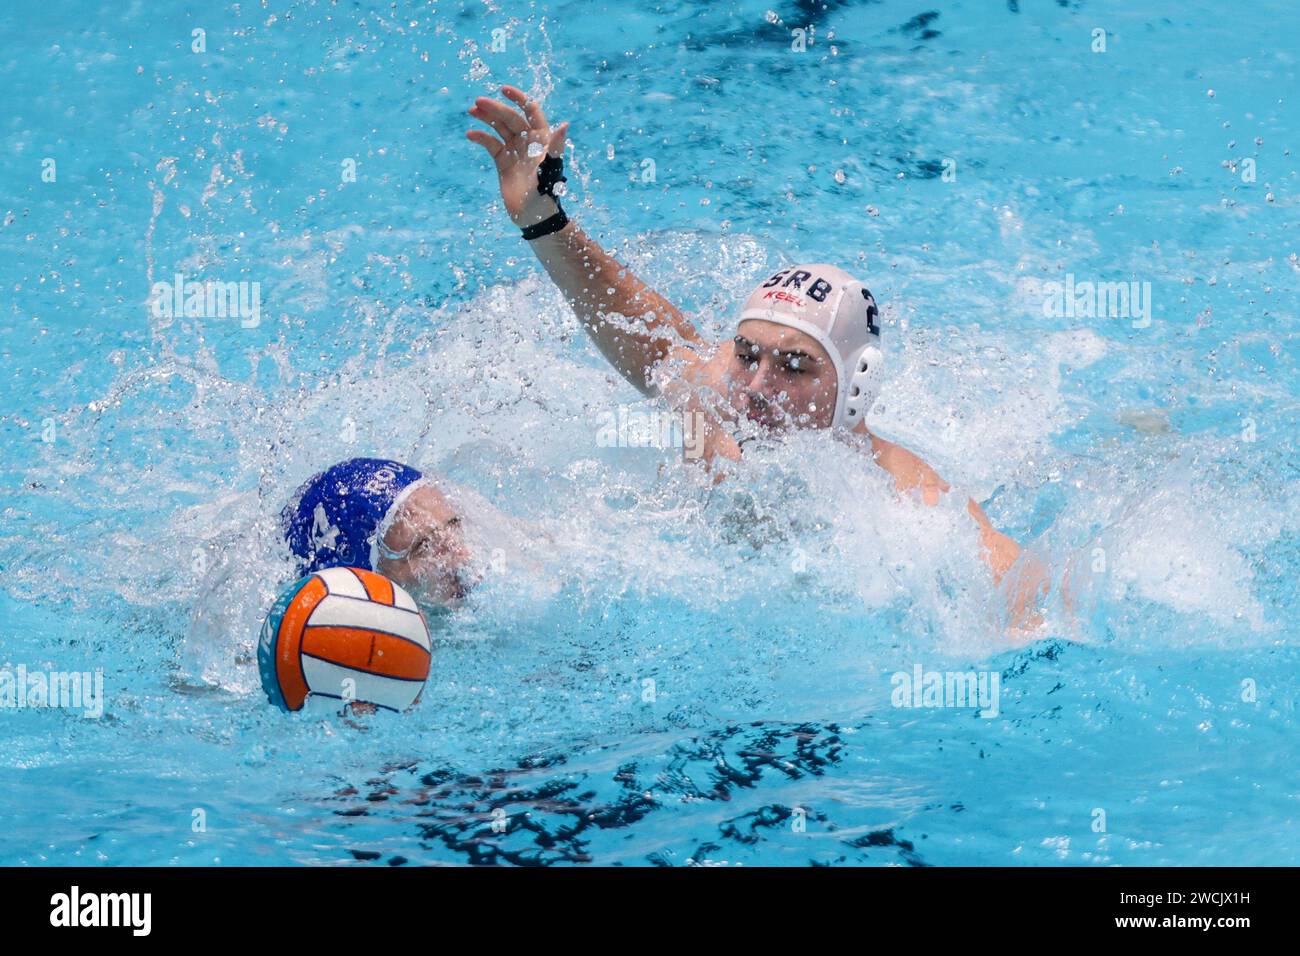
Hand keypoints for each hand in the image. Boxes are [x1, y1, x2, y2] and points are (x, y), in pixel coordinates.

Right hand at [467, 85, 569, 227]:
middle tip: (478, 102)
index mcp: (542, 138)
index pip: (531, 110)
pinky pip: (490, 144)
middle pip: (510, 117)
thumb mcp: (551, 169)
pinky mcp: (502, 162)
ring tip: (472, 111)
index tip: (503, 89)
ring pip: (499, 128)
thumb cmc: (547, 193)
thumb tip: (565, 125)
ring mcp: (514, 150)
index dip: (518, 98)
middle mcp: (528, 141)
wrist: (534, 216)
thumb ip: (556, 147)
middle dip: (495, 108)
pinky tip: (471, 134)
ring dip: (486, 118)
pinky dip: (481, 138)